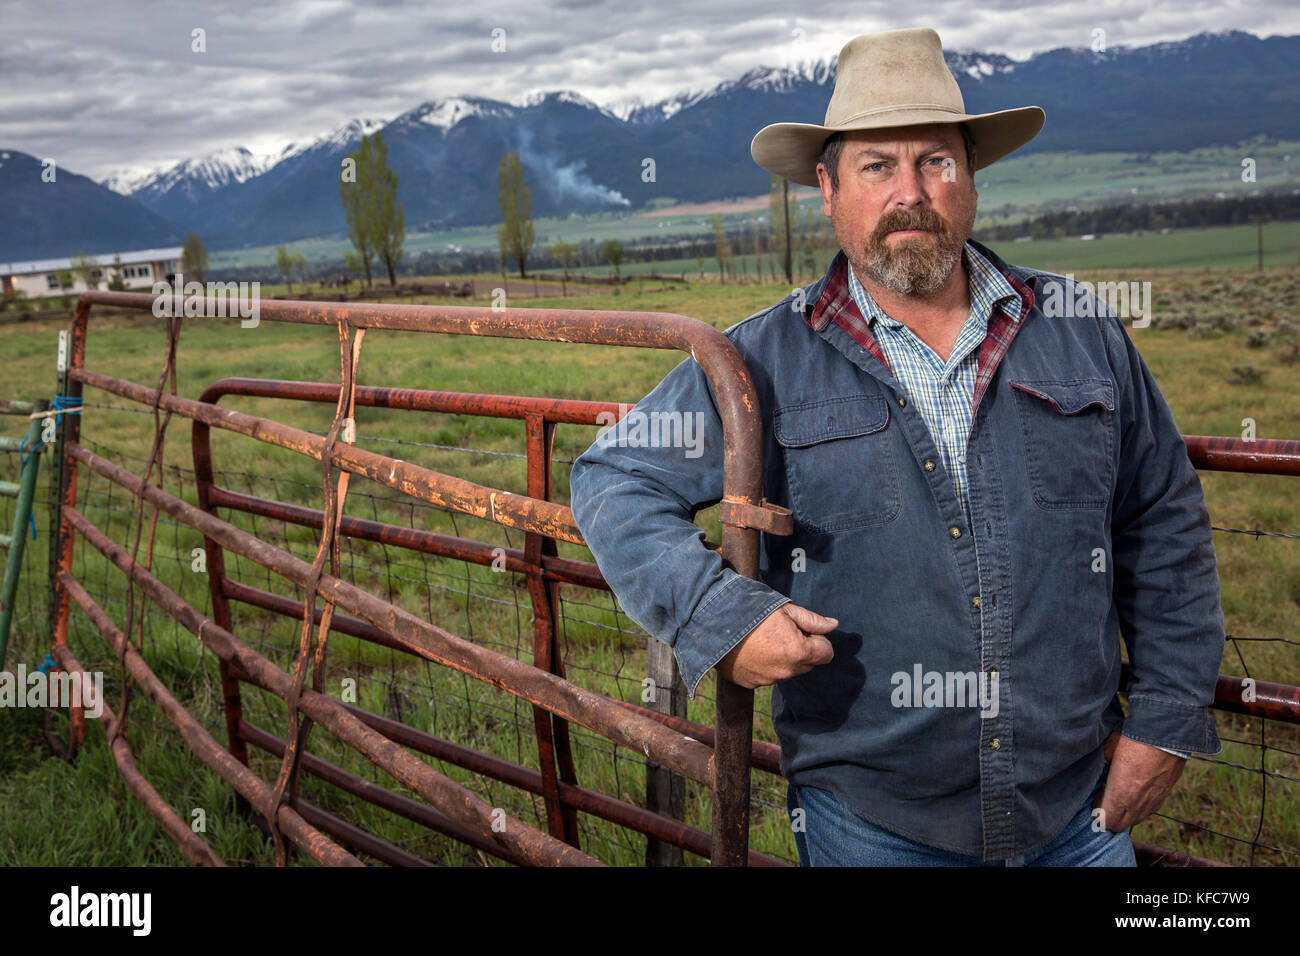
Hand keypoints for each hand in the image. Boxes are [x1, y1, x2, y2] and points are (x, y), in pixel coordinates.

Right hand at [715, 602, 836, 688]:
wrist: (710, 622)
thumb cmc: (749, 610)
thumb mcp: (784, 609)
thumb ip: (812, 620)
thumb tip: (834, 626)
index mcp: (799, 652)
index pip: (826, 653)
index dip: (817, 639)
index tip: (802, 628)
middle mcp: (786, 671)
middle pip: (807, 663)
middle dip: (801, 649)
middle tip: (780, 631)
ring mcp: (768, 680)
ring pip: (787, 670)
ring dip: (782, 658)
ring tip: (761, 638)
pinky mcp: (751, 684)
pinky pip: (767, 676)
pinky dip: (763, 665)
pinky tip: (750, 649)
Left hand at [1093, 730, 1185, 831]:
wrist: (1166, 734)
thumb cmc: (1134, 740)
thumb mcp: (1107, 749)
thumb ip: (1100, 765)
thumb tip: (1096, 769)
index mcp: (1120, 795)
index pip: (1106, 821)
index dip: (1097, 812)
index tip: (1095, 798)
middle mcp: (1137, 804)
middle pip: (1119, 826)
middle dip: (1109, 817)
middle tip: (1104, 798)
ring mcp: (1153, 801)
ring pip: (1135, 819)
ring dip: (1125, 813)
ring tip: (1120, 795)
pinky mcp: (1164, 795)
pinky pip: (1149, 810)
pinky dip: (1140, 807)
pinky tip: (1136, 791)